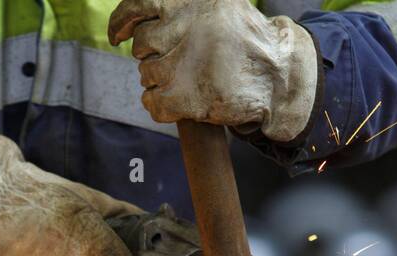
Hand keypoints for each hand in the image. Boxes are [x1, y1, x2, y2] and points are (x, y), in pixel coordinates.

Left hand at [108, 0, 317, 141]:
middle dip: (152, 55)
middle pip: (142, 45)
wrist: (279, 75)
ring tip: (185, 80)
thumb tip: (137, 21)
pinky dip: (158, 104)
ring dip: (158, 81)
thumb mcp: (219, 5)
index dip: (121, 22)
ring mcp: (184, 64)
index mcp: (191, 1)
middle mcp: (185, 27)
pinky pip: (152, 103)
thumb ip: (185, 9)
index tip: (117, 34)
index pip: (138, 5)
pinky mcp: (186, 97)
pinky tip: (176, 101)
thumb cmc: (247, 41)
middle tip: (175, 59)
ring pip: (146, 75)